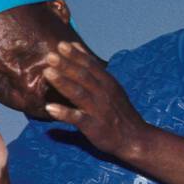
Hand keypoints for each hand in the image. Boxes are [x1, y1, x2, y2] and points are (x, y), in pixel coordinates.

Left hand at [41, 41, 149, 158]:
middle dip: (66, 65)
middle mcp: (103, 94)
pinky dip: (64, 113)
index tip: (61, 44)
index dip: (76, 55)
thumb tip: (75, 47)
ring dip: (63, 83)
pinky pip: (77, 119)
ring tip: (47, 74)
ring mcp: (98, 110)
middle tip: (50, 55)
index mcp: (107, 83)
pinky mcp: (94, 126)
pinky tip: (50, 108)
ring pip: (79, 94)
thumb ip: (92, 68)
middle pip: (83, 76)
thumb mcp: (110, 86)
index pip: (90, 66)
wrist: (135, 138)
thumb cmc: (118, 111)